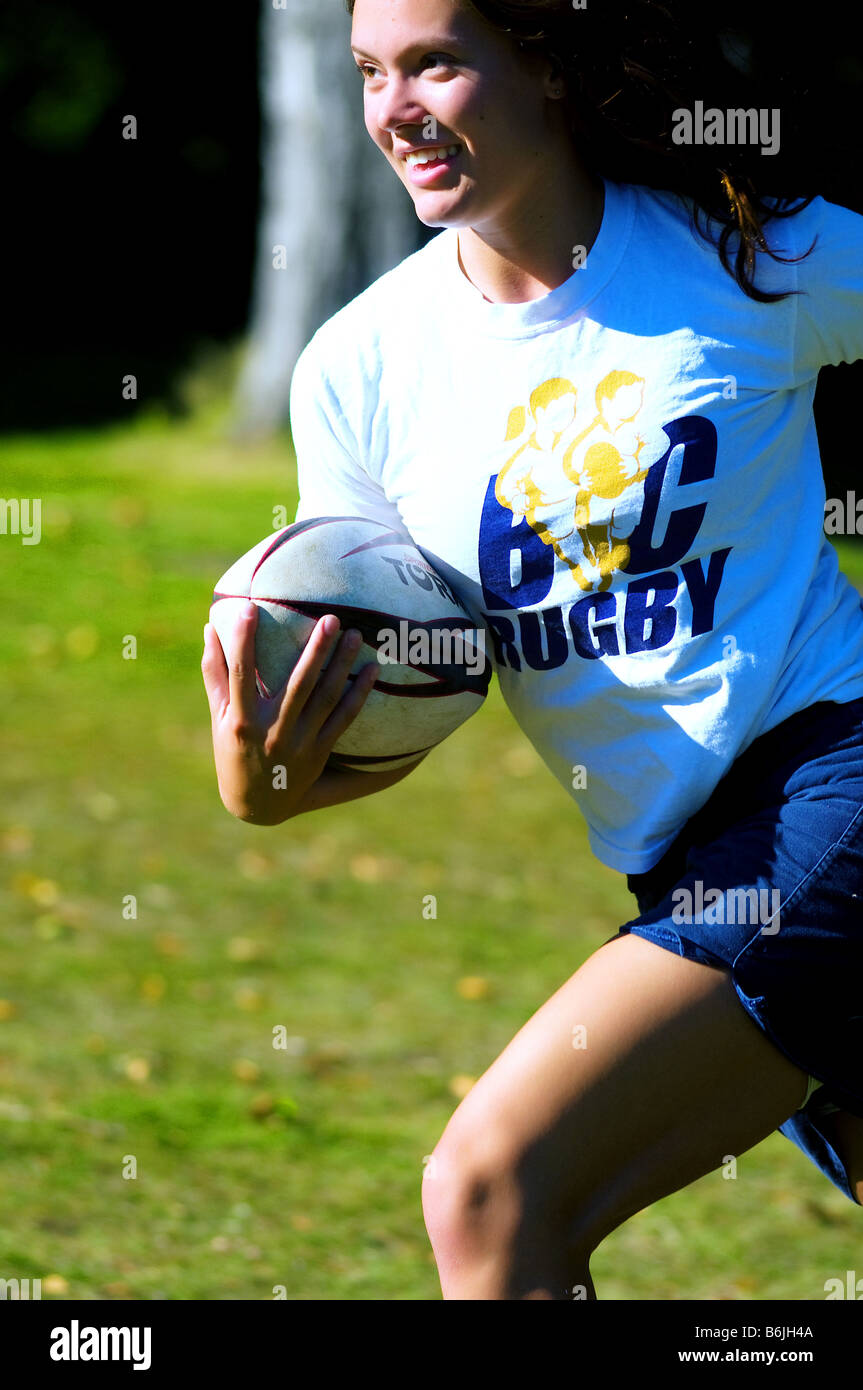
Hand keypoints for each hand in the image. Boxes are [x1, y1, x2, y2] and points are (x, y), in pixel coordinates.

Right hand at [201, 602, 378, 822]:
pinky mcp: (319, 752)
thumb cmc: (232, 751)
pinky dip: (359, 694)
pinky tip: (372, 670)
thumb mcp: (220, 716)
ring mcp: (299, 743)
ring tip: (354, 635)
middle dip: (315, 651)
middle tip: (331, 618)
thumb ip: (216, 673)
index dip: (244, 641)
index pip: (241, 674)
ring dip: (342, 666)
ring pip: (325, 699)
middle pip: (298, 685)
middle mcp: (272, 731)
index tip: (249, 608)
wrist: (257, 804)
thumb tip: (210, 626)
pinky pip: (344, 719)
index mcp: (242, 720)